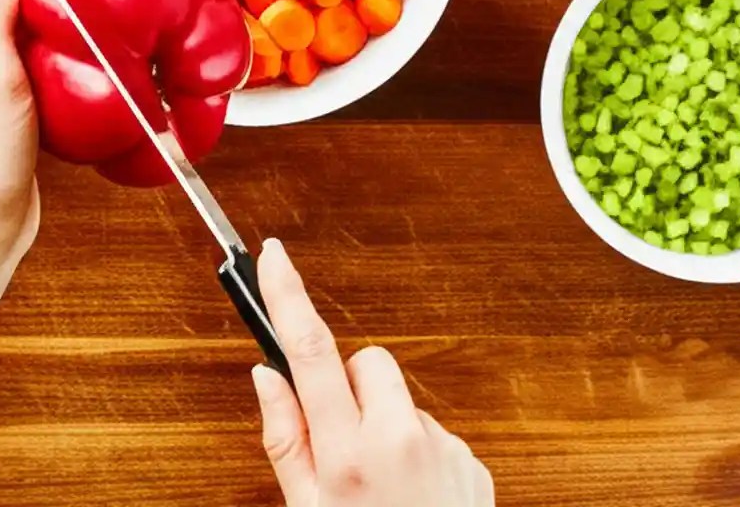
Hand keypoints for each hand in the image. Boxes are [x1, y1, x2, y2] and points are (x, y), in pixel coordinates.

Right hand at [252, 239, 493, 506]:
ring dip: (383, 425)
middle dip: (347, 384)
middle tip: (336, 438)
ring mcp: (443, 450)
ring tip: (378, 485)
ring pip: (400, 401)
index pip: (311, 352)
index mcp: (349, 454)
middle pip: (367, 362)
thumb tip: (268, 376)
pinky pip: (431, 432)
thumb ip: (285, 439)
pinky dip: (415, 452)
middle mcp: (402, 441)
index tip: (274, 257)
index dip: (288, 295)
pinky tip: (409, 496)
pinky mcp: (471, 462)